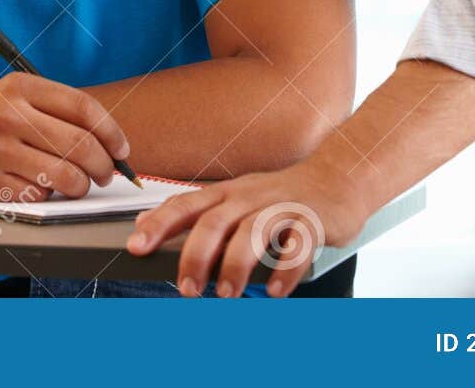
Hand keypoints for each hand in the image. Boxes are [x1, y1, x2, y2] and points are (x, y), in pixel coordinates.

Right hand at [0, 72, 131, 201]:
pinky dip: (45, 196)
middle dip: (103, 166)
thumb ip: (55, 110)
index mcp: (20, 87)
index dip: (111, 132)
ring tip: (75, 184)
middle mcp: (7, 113)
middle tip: (105, 175)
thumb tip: (109, 141)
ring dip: (78, 186)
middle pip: (79, 145)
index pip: (82, 107)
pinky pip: (35, 195)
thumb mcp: (13, 97)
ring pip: (63, 176)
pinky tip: (37, 187)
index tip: (122, 150)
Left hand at [126, 160, 369, 297]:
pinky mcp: (312, 220)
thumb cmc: (280, 196)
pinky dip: (285, 269)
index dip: (159, 224)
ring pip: (253, 231)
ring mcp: (282, 206)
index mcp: (227, 193)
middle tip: (186, 289)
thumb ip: (194, 213)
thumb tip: (143, 224)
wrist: (338, 179)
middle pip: (215, 220)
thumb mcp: (234, 198)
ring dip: (235, 264)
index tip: (137, 247)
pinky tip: (275, 291)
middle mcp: (250, 197)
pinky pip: (298, 244)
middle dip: (196, 255)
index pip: (186, 204)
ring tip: (226, 294)